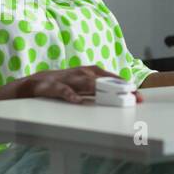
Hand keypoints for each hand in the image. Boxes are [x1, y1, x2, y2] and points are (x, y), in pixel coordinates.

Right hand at [14, 65, 144, 103]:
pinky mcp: (54, 86)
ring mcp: (67, 79)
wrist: (35, 83)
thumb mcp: (83, 84)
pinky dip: (71, 95)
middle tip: (131, 96)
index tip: (137, 95)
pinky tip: (77, 101)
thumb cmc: (64, 83)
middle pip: (102, 79)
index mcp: (89, 72)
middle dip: (117, 87)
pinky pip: (63, 91)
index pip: (111, 77)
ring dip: (99, 88)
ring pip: (85, 82)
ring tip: (111, 96)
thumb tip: (120, 97)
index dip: (125, 85)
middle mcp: (80, 73)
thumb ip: (100, 89)